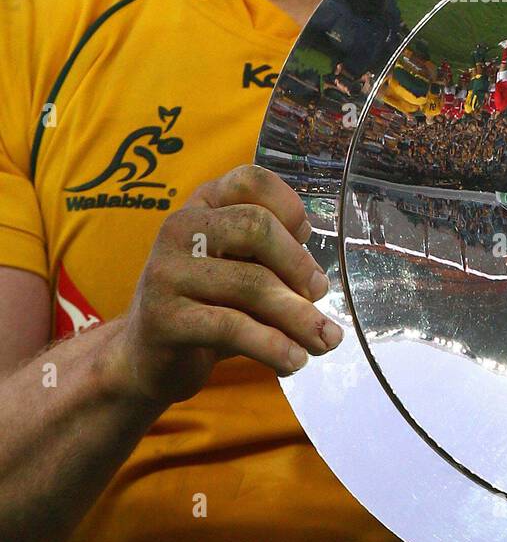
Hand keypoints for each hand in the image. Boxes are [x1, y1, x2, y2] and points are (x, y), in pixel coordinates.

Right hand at [110, 163, 340, 407]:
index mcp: (202, 205)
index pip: (251, 180)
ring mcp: (167, 272)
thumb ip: (273, 258)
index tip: (308, 239)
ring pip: (251, 284)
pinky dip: (273, 346)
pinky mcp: (163, 318)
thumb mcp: (241, 271)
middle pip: (255, 226)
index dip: (288, 205)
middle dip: (298, 264)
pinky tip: (294, 361)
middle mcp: (180, 228)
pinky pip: (232, 326)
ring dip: (299, 317)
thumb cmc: (206, 305)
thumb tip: (313, 262)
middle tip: (319, 293)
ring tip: (324, 341)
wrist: (146, 357)